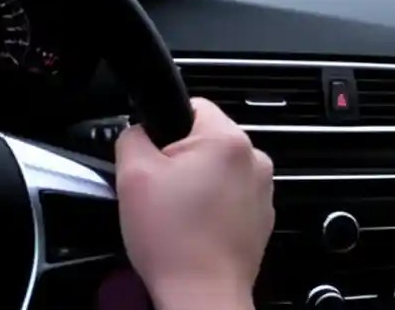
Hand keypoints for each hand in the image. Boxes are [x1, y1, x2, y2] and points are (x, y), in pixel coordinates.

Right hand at [115, 98, 273, 309]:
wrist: (201, 295)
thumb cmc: (173, 240)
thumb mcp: (131, 174)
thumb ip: (132, 135)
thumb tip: (138, 130)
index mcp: (227, 140)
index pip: (190, 103)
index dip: (161, 126)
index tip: (152, 156)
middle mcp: (254, 160)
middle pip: (203, 138)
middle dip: (177, 158)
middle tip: (158, 189)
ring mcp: (262, 190)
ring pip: (214, 168)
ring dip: (193, 182)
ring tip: (175, 212)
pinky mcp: (261, 216)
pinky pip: (227, 195)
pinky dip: (208, 205)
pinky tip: (191, 226)